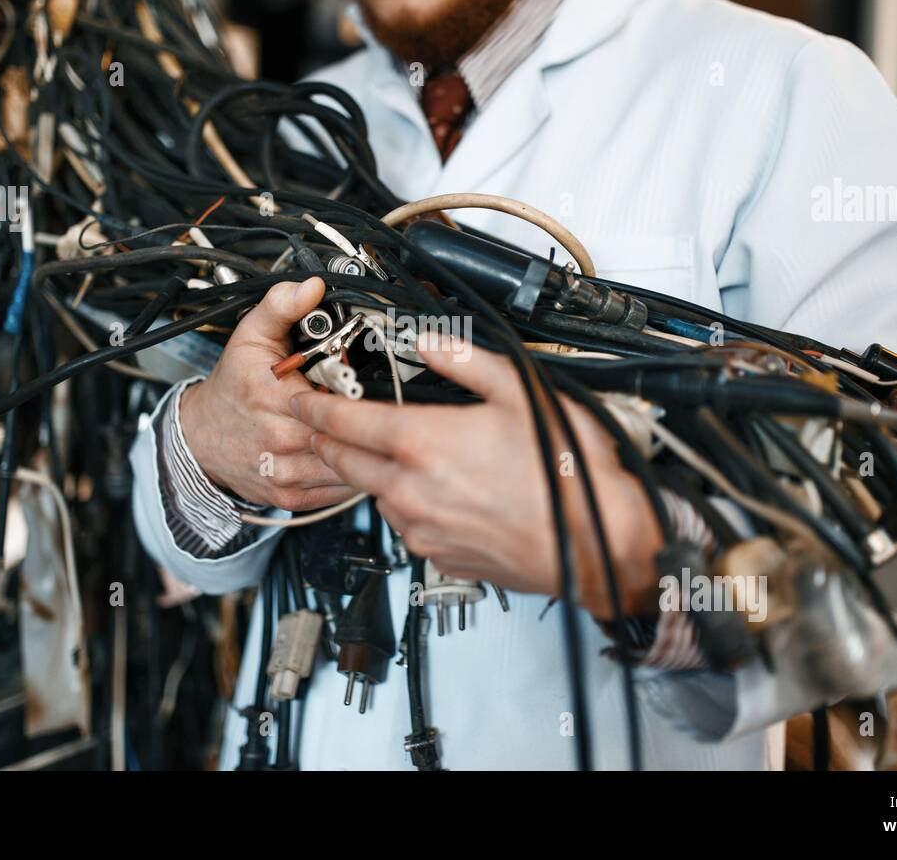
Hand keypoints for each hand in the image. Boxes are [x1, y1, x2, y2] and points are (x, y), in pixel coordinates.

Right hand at [178, 276, 357, 510]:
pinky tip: (351, 454)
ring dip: (365, 451)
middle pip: (352, 437)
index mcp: (275, 400)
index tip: (366, 383)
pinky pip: (341, 490)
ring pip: (352, 468)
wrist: (200, 437)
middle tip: (376, 408)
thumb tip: (313, 287)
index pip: (342, 401)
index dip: (360, 392)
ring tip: (368, 432)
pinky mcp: (294, 499)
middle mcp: (282, 443)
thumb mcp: (251, 336)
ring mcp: (288, 476)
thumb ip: (282, 306)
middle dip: (369, 423)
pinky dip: (353, 473)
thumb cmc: (232, 388)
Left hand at [290, 335, 663, 618]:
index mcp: (423, 444)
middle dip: (325, 439)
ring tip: (389, 454)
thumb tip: (433, 340)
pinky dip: (404, 503)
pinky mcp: (437, 555)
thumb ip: (465, 361)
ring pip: (374, 493)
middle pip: (343, 461)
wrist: (596, 543)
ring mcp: (421, 528)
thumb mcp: (520, 393)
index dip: (313, 406)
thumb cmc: (567, 473)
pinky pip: (404, 523)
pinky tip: (433, 490)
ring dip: (370, 472)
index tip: (299, 396)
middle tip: (321, 423)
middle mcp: (411, 490)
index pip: (342, 422)